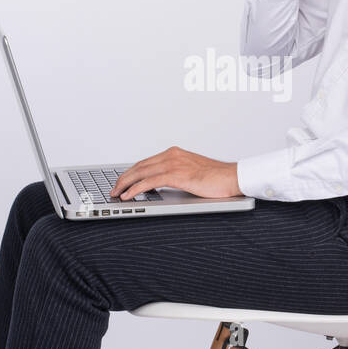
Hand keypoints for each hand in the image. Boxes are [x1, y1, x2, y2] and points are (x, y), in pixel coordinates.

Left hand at [109, 147, 243, 200]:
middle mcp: (172, 155)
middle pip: (139, 166)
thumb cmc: (217, 178)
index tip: (122, 181)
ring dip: (125, 184)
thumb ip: (176, 175)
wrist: (233, 177)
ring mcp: (174, 163)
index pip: (146, 162)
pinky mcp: (177, 175)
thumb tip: (159, 187)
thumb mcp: (191, 173)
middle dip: (124, 178)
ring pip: (141, 173)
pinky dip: (136, 189)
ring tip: (117, 193)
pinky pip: (149, 182)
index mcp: (175, 153)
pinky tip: (128, 195)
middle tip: (114, 189)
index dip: (131, 173)